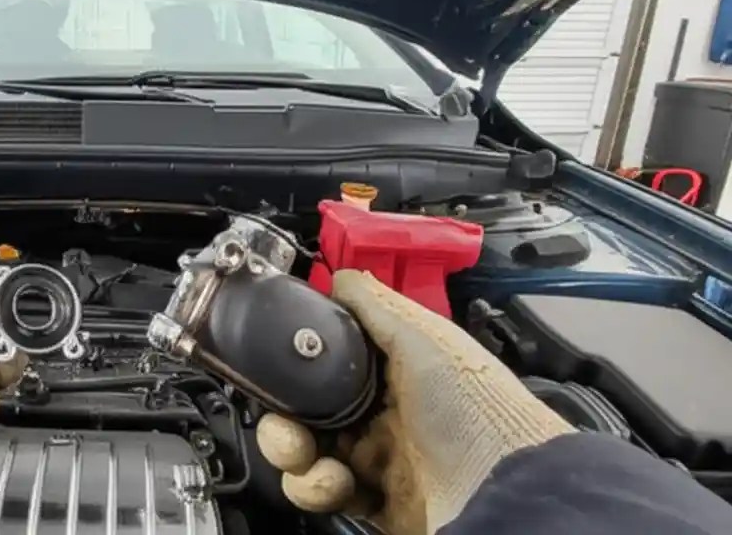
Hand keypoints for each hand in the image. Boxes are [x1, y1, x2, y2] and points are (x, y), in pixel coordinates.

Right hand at [257, 270, 572, 534]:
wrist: (500, 490)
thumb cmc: (477, 410)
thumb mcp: (423, 334)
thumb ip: (374, 302)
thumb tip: (340, 275)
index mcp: (394, 368)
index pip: (324, 362)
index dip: (294, 367)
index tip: (276, 368)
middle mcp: (384, 411)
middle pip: (305, 409)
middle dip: (282, 416)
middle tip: (285, 421)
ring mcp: (378, 458)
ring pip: (306, 453)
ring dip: (293, 455)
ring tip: (309, 459)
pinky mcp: (374, 501)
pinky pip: (322, 493)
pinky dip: (315, 488)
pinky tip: (335, 483)